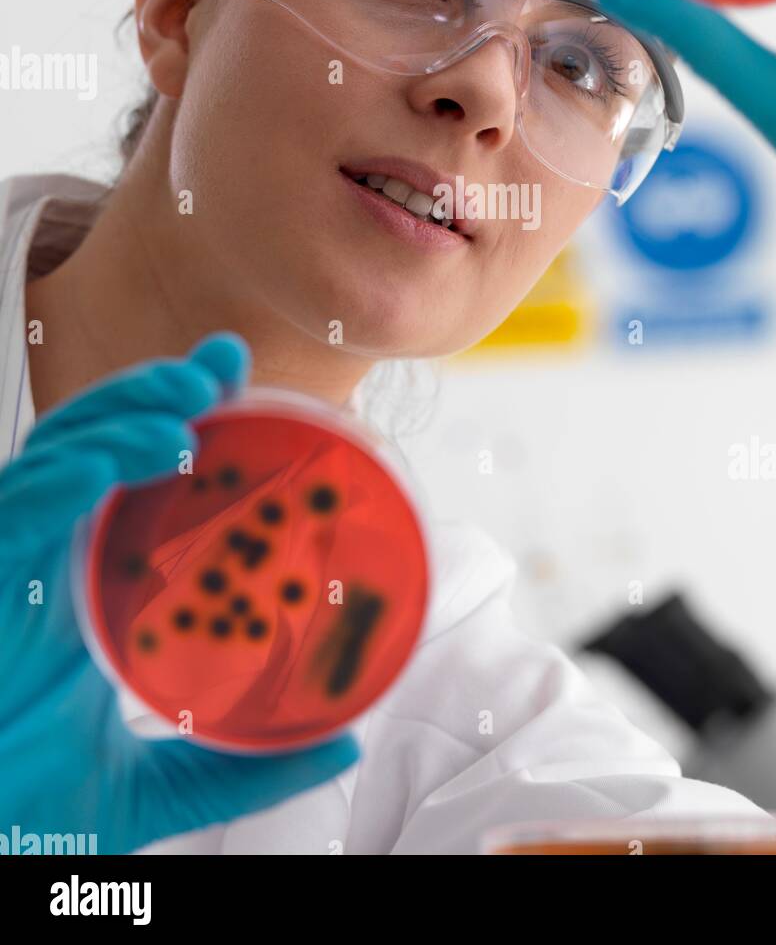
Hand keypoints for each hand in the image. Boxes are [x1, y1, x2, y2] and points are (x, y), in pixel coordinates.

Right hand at [0, 332, 358, 853]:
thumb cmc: (28, 806)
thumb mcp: (160, 783)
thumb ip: (244, 767)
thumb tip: (343, 743)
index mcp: (87, 581)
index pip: (129, 472)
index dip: (174, 410)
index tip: (234, 369)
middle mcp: (46, 561)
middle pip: (94, 443)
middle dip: (151, 392)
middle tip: (219, 367)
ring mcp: (9, 566)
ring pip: (53, 461)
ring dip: (116, 422)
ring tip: (184, 413)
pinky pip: (9, 517)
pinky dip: (54, 484)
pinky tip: (104, 467)